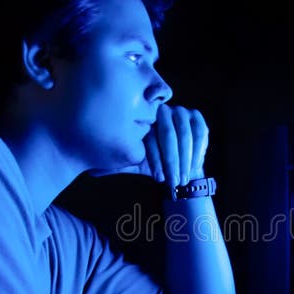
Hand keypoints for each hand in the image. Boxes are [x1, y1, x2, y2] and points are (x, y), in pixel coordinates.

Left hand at [90, 104, 208, 186]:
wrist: (177, 164)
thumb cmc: (152, 163)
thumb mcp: (134, 163)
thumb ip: (118, 164)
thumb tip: (93, 172)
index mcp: (142, 119)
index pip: (151, 138)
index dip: (156, 160)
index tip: (158, 179)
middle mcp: (161, 111)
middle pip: (169, 136)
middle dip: (172, 163)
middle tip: (173, 183)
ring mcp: (180, 112)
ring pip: (185, 136)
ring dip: (186, 160)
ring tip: (183, 179)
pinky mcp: (197, 117)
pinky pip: (200, 134)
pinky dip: (197, 152)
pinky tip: (194, 168)